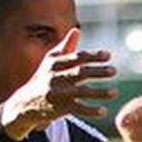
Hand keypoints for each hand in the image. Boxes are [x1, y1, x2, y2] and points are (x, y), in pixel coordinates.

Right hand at [1, 28, 116, 138]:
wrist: (25, 103)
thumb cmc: (42, 79)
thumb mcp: (50, 62)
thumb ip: (65, 47)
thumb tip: (76, 30)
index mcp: (56, 64)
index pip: (77, 58)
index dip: (93, 56)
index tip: (108, 55)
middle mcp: (57, 77)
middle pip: (80, 73)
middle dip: (97, 71)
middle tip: (114, 71)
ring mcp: (59, 93)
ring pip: (82, 92)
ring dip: (99, 92)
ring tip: (115, 92)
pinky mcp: (60, 108)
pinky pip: (78, 109)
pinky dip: (91, 110)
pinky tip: (104, 111)